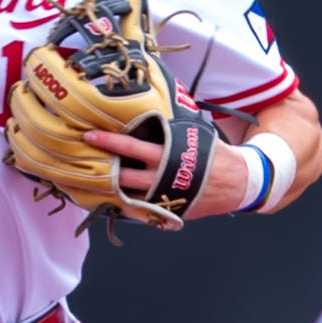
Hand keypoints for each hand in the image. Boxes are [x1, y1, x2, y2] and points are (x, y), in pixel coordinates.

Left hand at [77, 120, 253, 221]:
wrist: (240, 183)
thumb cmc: (215, 156)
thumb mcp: (194, 136)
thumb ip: (172, 129)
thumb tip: (153, 111)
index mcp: (167, 155)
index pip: (132, 146)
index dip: (110, 141)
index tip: (90, 135)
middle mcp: (161, 178)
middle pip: (123, 175)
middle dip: (101, 170)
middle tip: (81, 162)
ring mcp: (163, 198)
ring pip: (129, 196)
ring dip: (109, 190)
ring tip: (90, 182)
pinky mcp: (168, 211)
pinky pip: (142, 211)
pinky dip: (126, 206)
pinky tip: (111, 200)